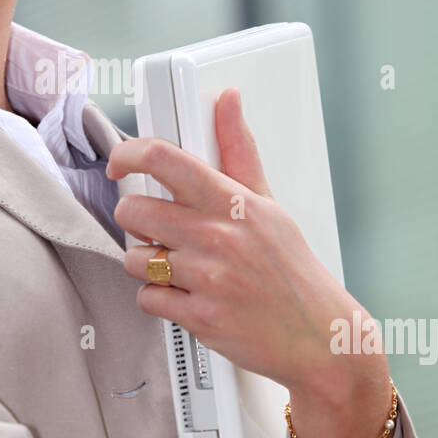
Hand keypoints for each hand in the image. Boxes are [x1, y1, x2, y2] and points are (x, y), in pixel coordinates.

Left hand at [107, 87, 370, 397]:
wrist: (317, 337)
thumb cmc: (291, 271)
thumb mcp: (269, 203)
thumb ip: (238, 151)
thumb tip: (227, 100)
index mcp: (232, 202)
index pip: (164, 159)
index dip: (128, 154)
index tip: (119, 163)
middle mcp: (216, 235)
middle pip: (133, 210)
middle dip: (135, 220)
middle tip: (156, 228)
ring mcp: (206, 277)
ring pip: (134, 259)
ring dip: (147, 264)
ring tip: (179, 268)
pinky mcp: (199, 316)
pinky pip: (147, 298)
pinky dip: (160, 300)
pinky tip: (187, 296)